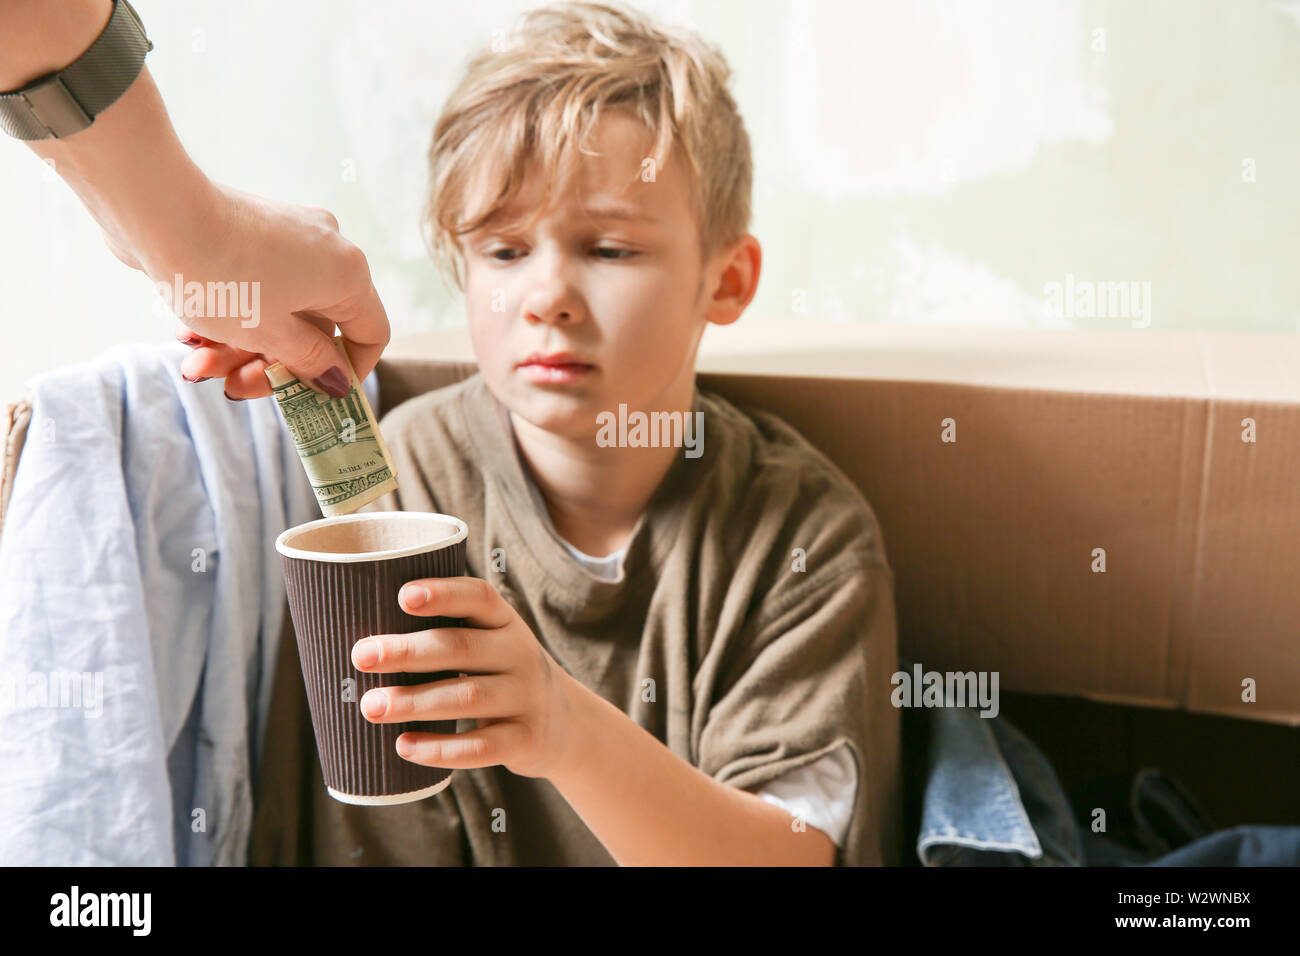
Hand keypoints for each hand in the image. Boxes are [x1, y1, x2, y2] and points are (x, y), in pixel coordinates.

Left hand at [155, 182, 389, 399]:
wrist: (157, 211)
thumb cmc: (223, 277)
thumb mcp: (271, 335)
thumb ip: (311, 363)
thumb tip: (340, 383)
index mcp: (347, 275)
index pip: (371, 334)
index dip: (349, 372)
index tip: (317, 397)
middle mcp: (327, 251)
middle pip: (315, 329)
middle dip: (272, 365)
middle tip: (235, 388)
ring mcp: (289, 238)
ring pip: (279, 312)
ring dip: (239, 348)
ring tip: (196, 366)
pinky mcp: (252, 233)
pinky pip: (256, 288)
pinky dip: (228, 317)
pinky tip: (190, 334)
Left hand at [350, 577, 583, 780]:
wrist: (563, 723)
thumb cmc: (499, 675)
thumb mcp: (488, 645)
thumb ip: (443, 636)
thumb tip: (356, 640)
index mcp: (505, 622)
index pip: (478, 597)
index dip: (442, 594)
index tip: (403, 596)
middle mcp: (520, 654)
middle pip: (461, 648)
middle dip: (408, 651)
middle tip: (361, 655)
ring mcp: (526, 698)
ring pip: (467, 697)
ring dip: (415, 702)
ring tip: (371, 707)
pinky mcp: (525, 740)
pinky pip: (481, 746)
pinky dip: (441, 748)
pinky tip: (405, 746)